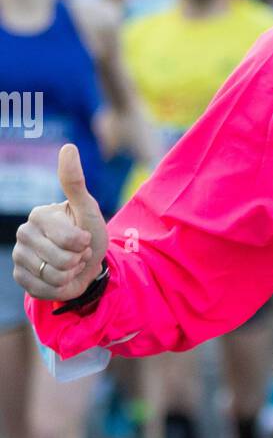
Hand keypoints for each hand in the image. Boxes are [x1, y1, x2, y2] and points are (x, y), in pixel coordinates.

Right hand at [12, 144, 107, 300]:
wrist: (85, 263)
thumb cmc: (87, 233)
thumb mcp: (87, 209)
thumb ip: (75, 182)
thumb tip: (68, 147)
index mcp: (39, 215)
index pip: (71, 241)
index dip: (85, 245)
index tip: (83, 239)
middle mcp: (24, 233)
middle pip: (62, 261)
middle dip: (77, 261)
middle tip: (76, 253)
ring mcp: (19, 256)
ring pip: (54, 277)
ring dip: (69, 274)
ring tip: (69, 264)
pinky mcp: (20, 277)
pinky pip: (44, 290)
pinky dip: (59, 288)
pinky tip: (58, 278)